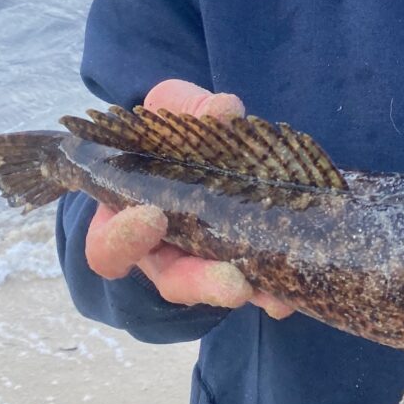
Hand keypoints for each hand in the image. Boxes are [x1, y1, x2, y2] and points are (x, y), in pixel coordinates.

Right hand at [84, 78, 293, 319]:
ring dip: (250, 289)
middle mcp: (162, 249)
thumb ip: (190, 109)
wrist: (207, 140)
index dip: (123, 240)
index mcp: (126, 217)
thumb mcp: (173, 110)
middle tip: (232, 284)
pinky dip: (277, 283)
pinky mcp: (243, 260)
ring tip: (275, 294)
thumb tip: (224, 110)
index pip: (108, 248)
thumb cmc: (173, 131)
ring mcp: (203, 259)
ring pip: (219, 286)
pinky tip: (295, 288)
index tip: (152, 217)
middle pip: (172, 279)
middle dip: (201, 282)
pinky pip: (257, 279)